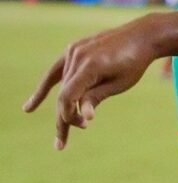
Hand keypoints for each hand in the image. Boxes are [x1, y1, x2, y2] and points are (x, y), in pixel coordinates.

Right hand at [23, 15, 160, 149]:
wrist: (140, 36)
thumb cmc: (133, 63)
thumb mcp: (119, 84)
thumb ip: (97, 97)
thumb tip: (84, 116)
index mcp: (89, 65)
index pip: (68, 96)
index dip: (69, 115)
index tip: (83, 126)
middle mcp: (76, 56)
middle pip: (63, 94)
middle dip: (63, 119)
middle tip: (61, 145)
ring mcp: (72, 51)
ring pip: (60, 85)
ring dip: (62, 109)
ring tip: (60, 135)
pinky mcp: (73, 49)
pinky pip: (56, 72)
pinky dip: (47, 88)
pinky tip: (31, 104)